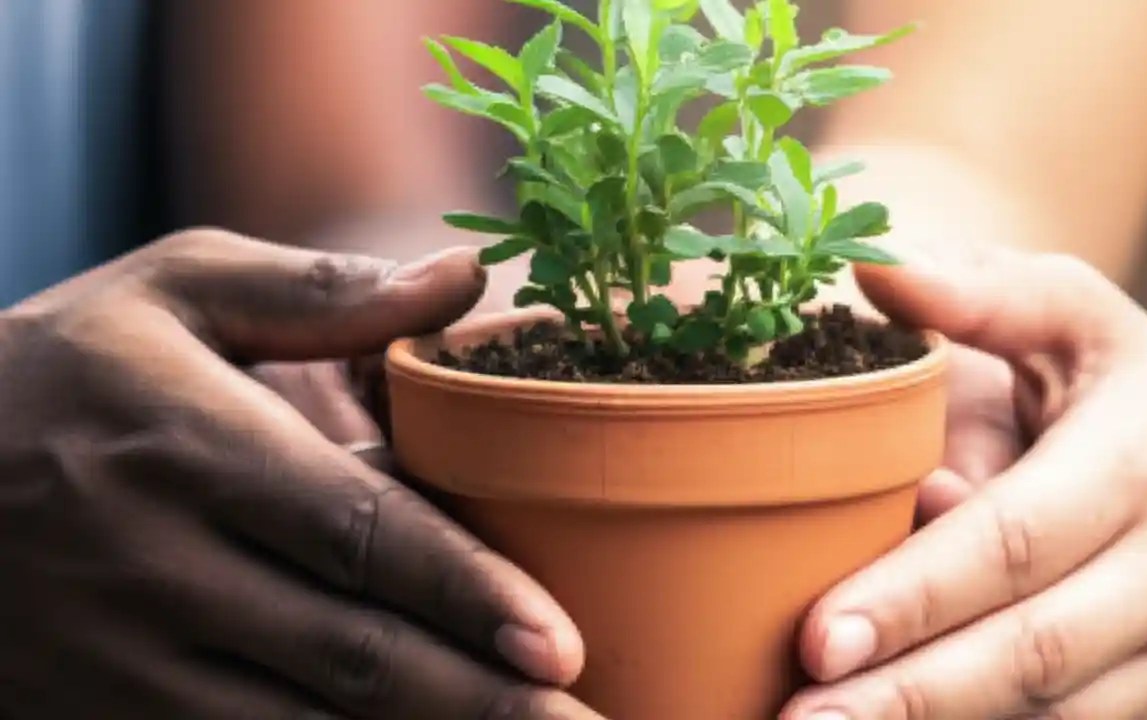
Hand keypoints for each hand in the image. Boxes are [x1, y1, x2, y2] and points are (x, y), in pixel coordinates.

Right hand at [0, 230, 597, 718]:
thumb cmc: (62, 369)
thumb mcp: (173, 292)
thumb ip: (319, 292)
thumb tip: (465, 278)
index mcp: (194, 446)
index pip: (357, 533)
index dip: (463, 593)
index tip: (561, 642)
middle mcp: (159, 565)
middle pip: (347, 654)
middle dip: (474, 700)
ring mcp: (121, 659)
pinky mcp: (97, 714)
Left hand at [783, 247, 1146, 718]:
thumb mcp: (1092, 326)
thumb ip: (988, 296)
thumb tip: (871, 265)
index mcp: (1133, 465)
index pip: (1011, 541)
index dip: (914, 594)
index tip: (818, 636)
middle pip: (1026, 647)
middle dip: (908, 693)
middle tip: (797, 718)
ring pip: (1053, 711)